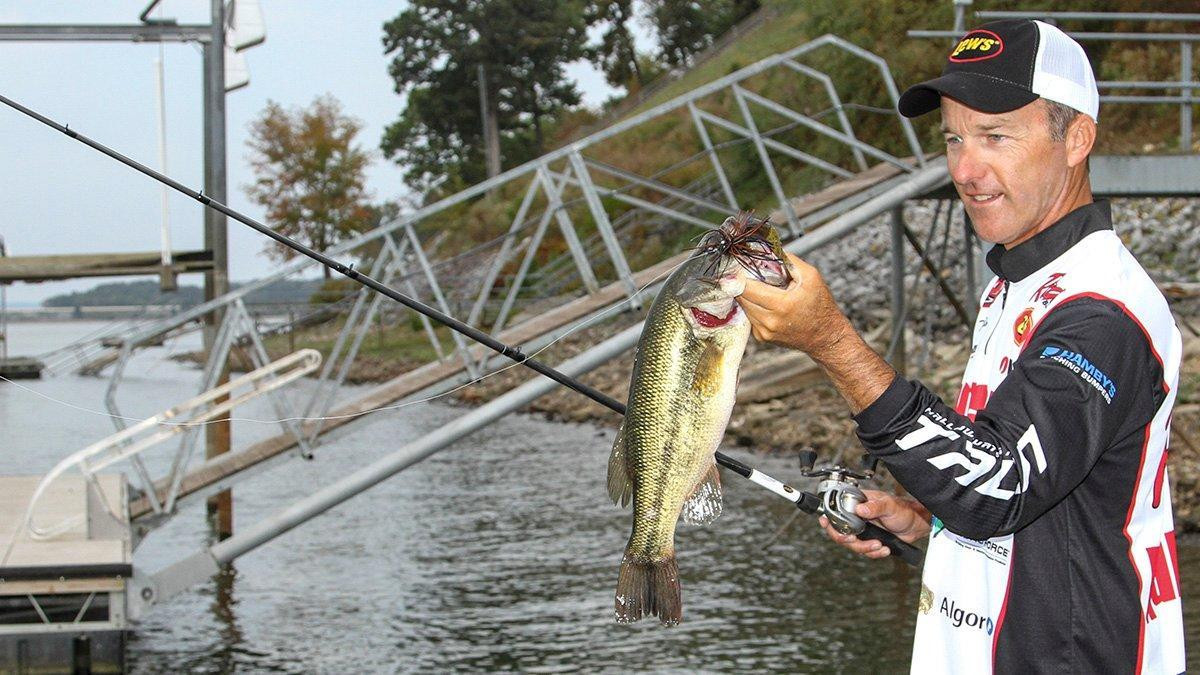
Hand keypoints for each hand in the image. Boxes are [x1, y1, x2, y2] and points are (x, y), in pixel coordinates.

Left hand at [735, 252, 851, 355]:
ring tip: (763, 289)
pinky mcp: (763, 337)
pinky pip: (750, 317)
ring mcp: (765, 332)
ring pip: (744, 307)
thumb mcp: (811, 277)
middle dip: (743, 285)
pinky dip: (754, 308)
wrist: (826, 336)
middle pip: (742, 298)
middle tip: (750, 275)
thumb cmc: (820, 306)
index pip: (747, 288)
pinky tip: (767, 304)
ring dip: (748, 297)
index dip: (740, 276)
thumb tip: (769, 250)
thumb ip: (789, 261)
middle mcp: (770, 321)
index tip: (738, 268)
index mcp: (781, 305)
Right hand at [819, 490, 930, 559]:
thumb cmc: (904, 510)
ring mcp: (862, 529)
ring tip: (878, 546)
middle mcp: (857, 516)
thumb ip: (875, 506)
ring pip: (851, 544)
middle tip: (854, 540)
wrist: (916, 525)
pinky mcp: (869, 540)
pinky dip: (873, 553)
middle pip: (839, 530)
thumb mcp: (890, 505)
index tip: (826, 523)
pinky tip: (884, 549)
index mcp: (858, 503)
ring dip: (863, 548)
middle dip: (846, 538)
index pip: (836, 510)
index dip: (829, 519)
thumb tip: (860, 509)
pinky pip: (864, 551)